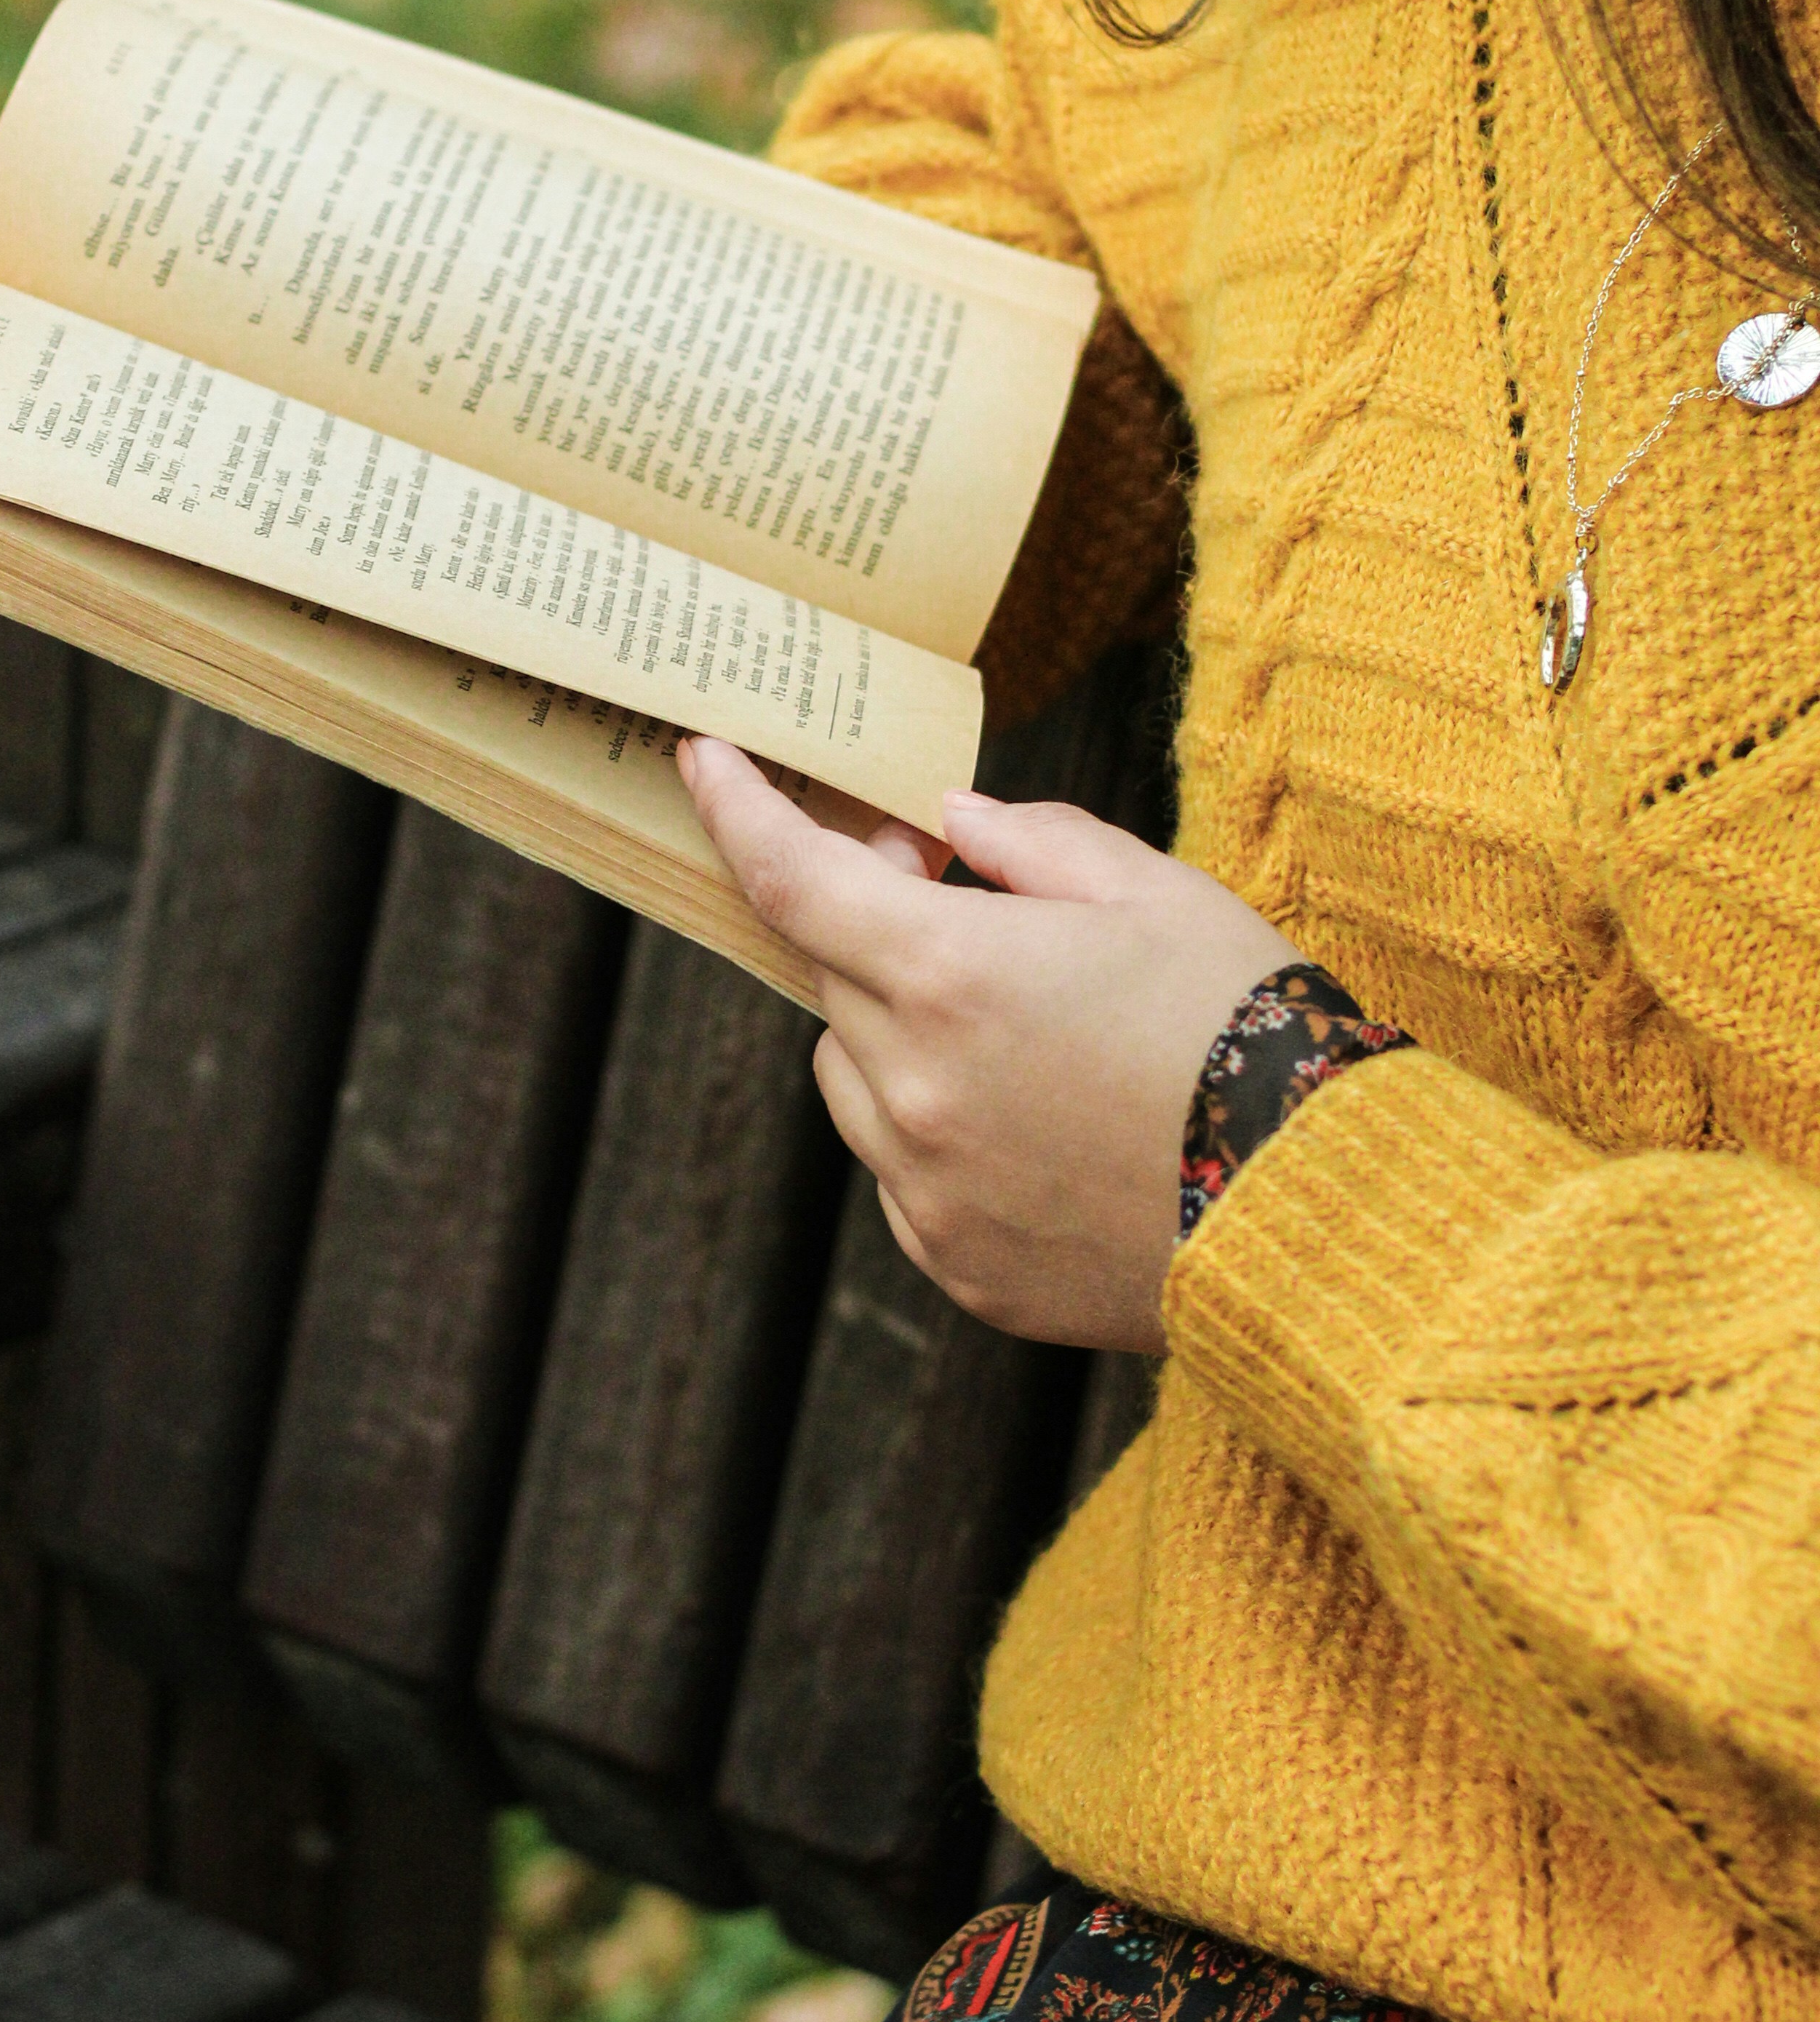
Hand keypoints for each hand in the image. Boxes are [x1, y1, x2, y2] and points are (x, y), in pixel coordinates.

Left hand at [678, 736, 1293, 1350]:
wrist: (1320, 1212)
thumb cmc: (1250, 1029)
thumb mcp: (1156, 892)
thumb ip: (1032, 843)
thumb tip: (948, 826)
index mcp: (951, 974)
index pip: (789, 879)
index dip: (735, 809)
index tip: (702, 759)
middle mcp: (913, 1086)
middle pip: (831, 972)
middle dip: (870, 916)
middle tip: (945, 884)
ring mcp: (927, 1187)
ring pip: (851, 1074)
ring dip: (897, 1029)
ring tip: (1022, 1026)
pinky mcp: (955, 1261)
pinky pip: (901, 1170)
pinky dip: (937, 1128)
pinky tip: (1040, 1122)